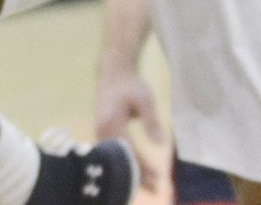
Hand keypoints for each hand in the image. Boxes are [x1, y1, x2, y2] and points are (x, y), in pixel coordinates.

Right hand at [94, 65, 162, 192]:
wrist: (112, 72)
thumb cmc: (130, 84)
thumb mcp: (145, 99)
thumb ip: (152, 121)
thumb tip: (161, 143)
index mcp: (112, 122)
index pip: (130, 152)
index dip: (143, 166)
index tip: (157, 177)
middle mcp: (102, 129)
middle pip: (121, 159)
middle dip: (137, 175)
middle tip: (154, 188)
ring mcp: (99, 130)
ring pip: (114, 158)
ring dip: (129, 171)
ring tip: (144, 184)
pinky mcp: (100, 130)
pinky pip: (111, 152)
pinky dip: (123, 163)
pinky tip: (132, 171)